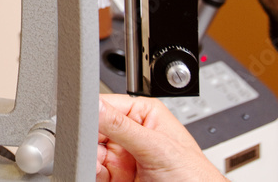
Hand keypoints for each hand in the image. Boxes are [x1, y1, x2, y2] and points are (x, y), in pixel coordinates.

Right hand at [97, 93, 226, 181]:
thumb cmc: (195, 178)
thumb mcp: (157, 147)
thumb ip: (122, 126)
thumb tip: (93, 104)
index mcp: (143, 114)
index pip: (108, 104)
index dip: (93, 110)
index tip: (82, 117)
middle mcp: (131, 133)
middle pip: (95, 127)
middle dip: (89, 136)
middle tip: (92, 144)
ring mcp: (122, 157)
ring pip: (91, 150)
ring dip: (90, 156)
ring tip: (98, 162)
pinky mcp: (116, 176)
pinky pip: (94, 169)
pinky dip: (91, 170)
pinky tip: (98, 171)